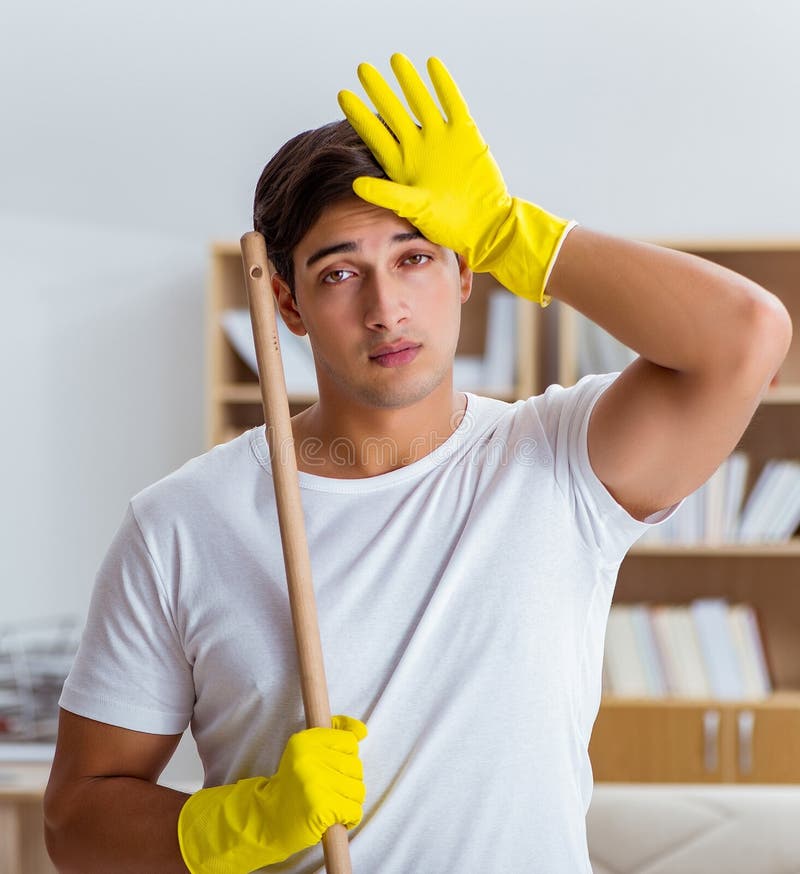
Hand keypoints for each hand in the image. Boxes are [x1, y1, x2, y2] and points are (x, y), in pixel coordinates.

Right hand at [178, 715, 366, 873]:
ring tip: (329, 804)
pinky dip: (349, 818)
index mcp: (305, 740)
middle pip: (356, 767)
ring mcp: (314, 783)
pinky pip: (354, 811)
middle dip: (347, 782)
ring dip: (349, 802)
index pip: (349, 742)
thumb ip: (335, 734)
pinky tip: (333, 818)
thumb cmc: (294, 784)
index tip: (330, 768)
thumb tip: (362, 730)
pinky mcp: (320, 808)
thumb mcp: (307, 750)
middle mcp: (308, 758)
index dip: (345, 758)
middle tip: (327, 790)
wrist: (268, 819)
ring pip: (358, 790)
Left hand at [338, 53, 574, 305]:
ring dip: (409, 81)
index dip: (360, 115)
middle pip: (394, 113)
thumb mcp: (414, 209)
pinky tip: (432, 64)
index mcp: (402, 166)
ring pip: (421, 102)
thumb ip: (387, 194)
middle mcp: (419, 149)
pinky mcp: (466, 134)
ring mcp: (441, 139)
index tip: (343, 95)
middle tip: (362, 69)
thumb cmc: (448, 224)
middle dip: (379, 91)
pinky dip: (443, 84)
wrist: (485, 225)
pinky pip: (452, 103)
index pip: (375, 135)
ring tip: (395, 59)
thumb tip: (355, 184)